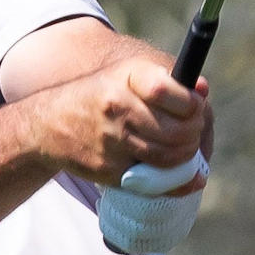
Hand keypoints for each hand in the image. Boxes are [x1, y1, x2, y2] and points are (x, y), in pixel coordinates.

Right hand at [30, 52, 212, 184]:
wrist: (50, 123)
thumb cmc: (102, 94)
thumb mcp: (130, 73)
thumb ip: (170, 79)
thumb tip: (204, 92)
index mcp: (127, 77)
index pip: (169, 91)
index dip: (192, 104)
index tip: (195, 107)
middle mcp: (117, 106)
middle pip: (177, 130)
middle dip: (195, 135)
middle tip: (194, 132)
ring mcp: (111, 141)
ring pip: (168, 158)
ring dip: (186, 158)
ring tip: (184, 149)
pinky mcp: (107, 169)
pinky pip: (152, 181)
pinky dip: (168, 178)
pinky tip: (168, 168)